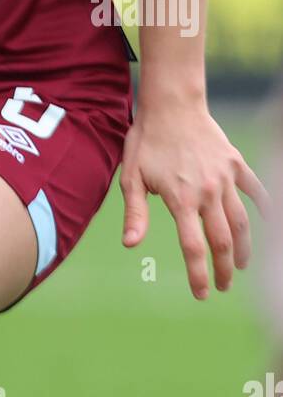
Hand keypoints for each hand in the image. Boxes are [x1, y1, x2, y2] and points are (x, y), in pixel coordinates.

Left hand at [119, 103, 269, 299]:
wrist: (171, 102)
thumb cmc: (146, 139)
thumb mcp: (131, 175)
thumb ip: (135, 212)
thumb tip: (131, 245)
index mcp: (180, 199)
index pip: (193, 248)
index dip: (198, 275)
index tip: (202, 294)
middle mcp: (207, 192)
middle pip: (223, 241)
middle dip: (224, 269)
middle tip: (222, 286)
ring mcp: (224, 177)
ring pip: (241, 222)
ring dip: (244, 248)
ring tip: (240, 265)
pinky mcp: (235, 163)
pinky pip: (255, 189)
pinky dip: (263, 206)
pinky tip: (265, 221)